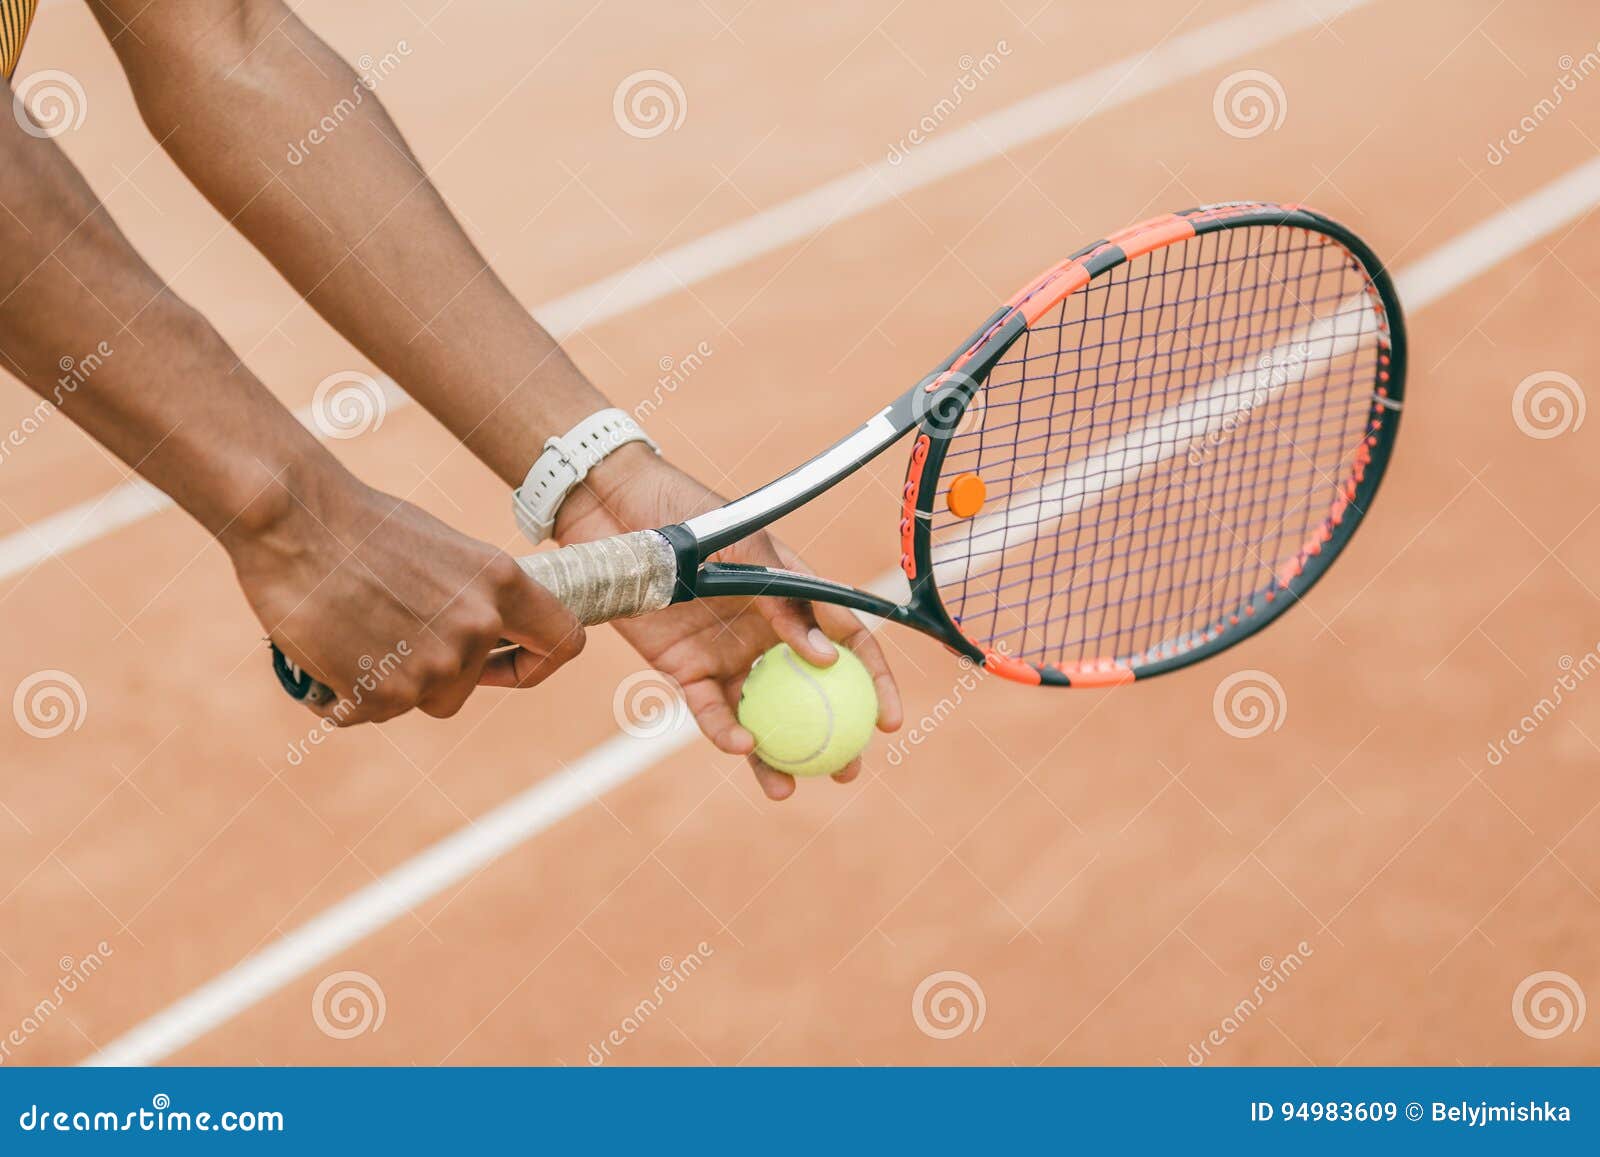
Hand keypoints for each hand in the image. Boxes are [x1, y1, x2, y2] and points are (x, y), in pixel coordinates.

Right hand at [227, 467, 583, 722]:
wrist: (291, 519)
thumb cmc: (358, 525)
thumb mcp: (442, 551)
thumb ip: (470, 596)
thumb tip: (484, 632)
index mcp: (500, 582)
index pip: (564, 641)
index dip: (536, 662)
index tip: (506, 663)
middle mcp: (478, 625)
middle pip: (469, 684)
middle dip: (433, 674)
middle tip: (386, 639)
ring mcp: (434, 664)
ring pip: (419, 701)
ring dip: (387, 682)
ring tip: (350, 635)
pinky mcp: (385, 693)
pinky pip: (370, 713)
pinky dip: (345, 696)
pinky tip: (323, 656)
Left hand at [554, 446, 901, 799]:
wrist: (622, 519)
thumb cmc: (693, 521)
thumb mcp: (748, 551)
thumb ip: (786, 600)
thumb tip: (827, 657)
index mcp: (797, 600)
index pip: (848, 645)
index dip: (875, 684)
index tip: (890, 723)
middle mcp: (768, 635)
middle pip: (812, 695)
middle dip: (834, 738)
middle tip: (847, 771)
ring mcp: (729, 657)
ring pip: (763, 717)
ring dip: (777, 756)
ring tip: (787, 789)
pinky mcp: (686, 673)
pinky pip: (712, 713)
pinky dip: (726, 733)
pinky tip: (741, 748)